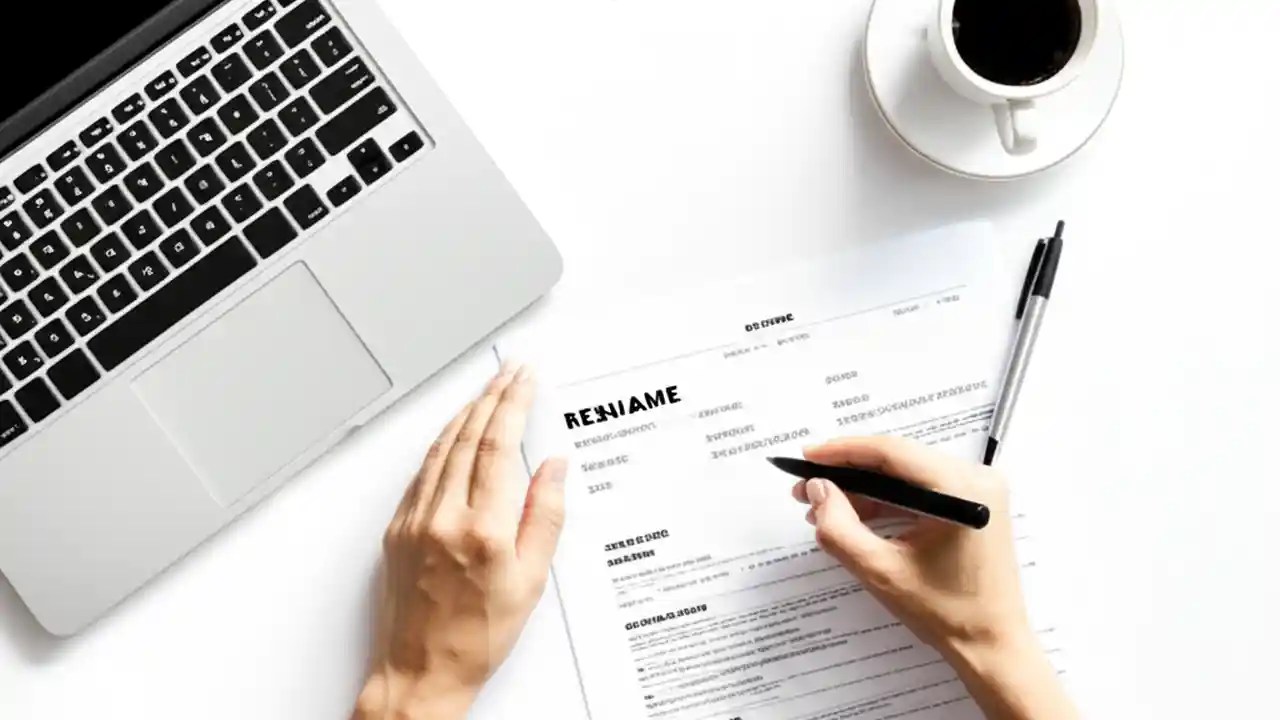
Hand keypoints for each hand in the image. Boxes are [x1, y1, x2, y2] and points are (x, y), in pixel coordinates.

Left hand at [354, 363, 566, 719]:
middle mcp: (443, 518)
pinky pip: (421, 473)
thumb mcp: (531, 580)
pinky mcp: (396, 530)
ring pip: (441, 449)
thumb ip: (544, 516)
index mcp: (483, 530)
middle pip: (469, 437)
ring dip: (465, 414)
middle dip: (492, 397)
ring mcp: (414, 522)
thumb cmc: (478, 637)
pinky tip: (453, 435)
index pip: (499, 446)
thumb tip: (552, 468)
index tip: (525, 380)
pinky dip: (441, 445)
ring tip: (485, 393)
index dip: (513, 404)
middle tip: (510, 373)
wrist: (422, 671)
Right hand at [793, 437, 1077, 719]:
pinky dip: (887, 500)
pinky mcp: (973, 505)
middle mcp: (976, 479)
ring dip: (864, 487)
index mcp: (961, 489)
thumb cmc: (947, 614)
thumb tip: (817, 489)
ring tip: (822, 504)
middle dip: (848, 471)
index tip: (808, 456)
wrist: (993, 645)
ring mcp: (978, 491)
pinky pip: (921, 490)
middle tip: (807, 485)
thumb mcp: (880, 571)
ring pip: (906, 474)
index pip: (892, 452)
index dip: (843, 451)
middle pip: (898, 460)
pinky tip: (854, 514)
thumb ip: (839, 527)